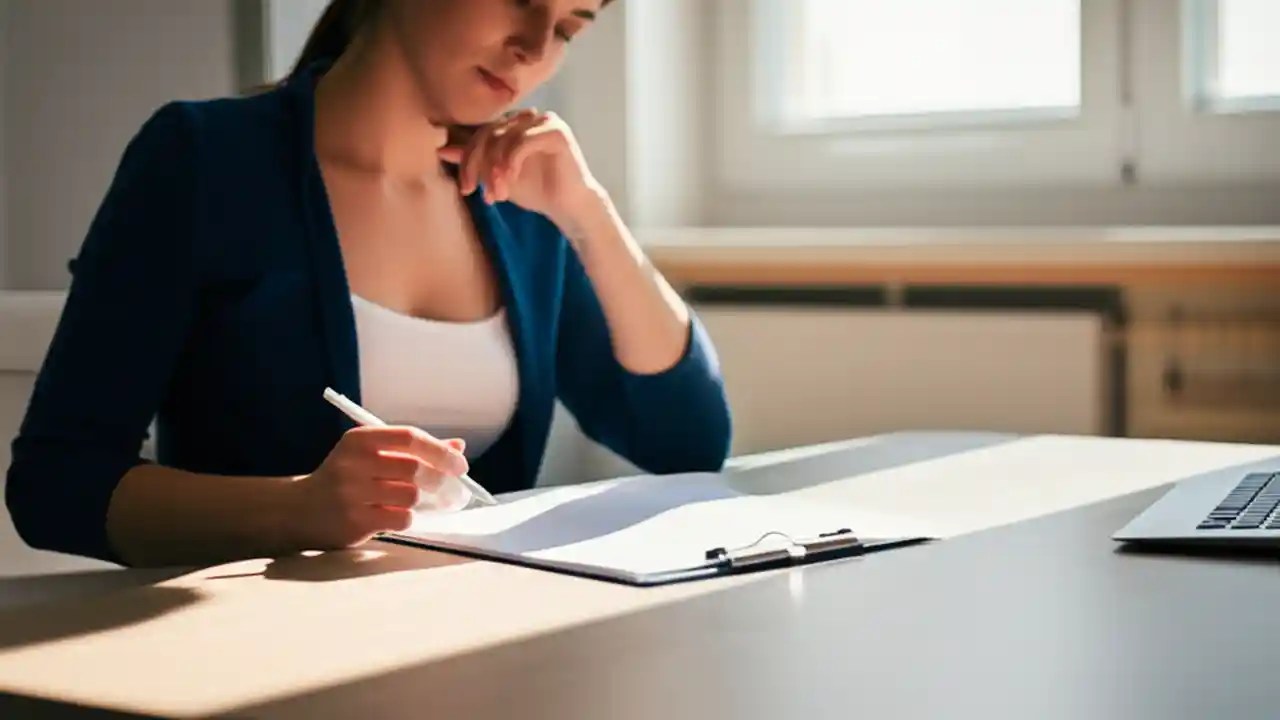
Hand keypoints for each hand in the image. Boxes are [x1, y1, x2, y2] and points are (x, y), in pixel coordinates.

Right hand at [288, 426, 469, 549]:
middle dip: (437, 480)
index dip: (440, 451)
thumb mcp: (373, 455)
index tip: (460, 464)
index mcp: (360, 439)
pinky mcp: (354, 521)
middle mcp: (353, 463)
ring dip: (417, 501)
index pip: (410, 437)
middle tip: (447, 488)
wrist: (301, 509)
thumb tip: (458, 447)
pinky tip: (391, 516)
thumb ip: (413, 450)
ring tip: (405, 501)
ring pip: (410, 496)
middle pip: (414, 469)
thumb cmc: (346, 478)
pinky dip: (405, 518)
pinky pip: (401, 519)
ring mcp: (351, 493)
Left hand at [437, 109, 605, 228]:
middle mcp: (527, 116)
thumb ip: (474, 162)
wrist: (568, 206)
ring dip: (495, 169)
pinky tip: (510, 182)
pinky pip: (522, 141)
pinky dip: (511, 163)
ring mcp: (543, 120)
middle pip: (488, 132)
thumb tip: (442, 150)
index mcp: (512, 123)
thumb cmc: (536, 191)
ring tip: (497, 194)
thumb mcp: (496, 177)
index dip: (468, 159)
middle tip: (476, 193)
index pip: (480, 133)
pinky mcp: (555, 130)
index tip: (465, 189)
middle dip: (478, 165)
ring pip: (503, 137)